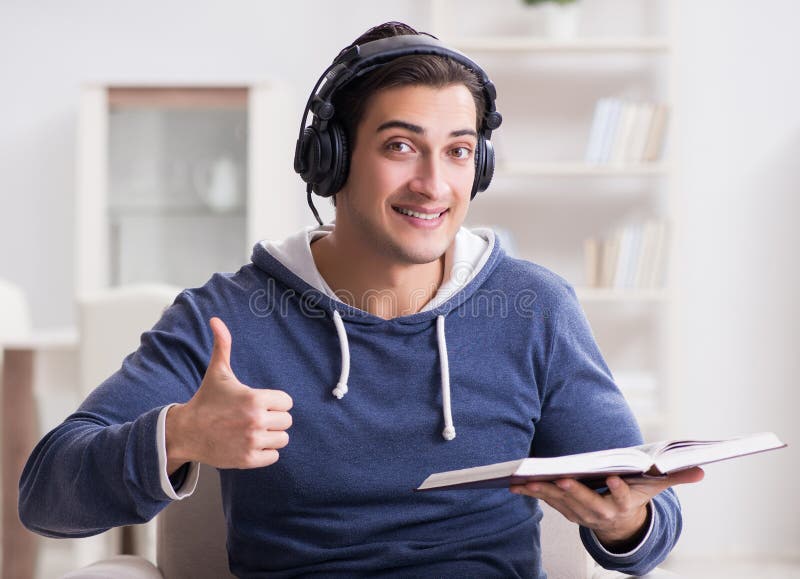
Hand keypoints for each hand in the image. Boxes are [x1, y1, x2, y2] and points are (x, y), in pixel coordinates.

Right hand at [166, 317, 292, 472]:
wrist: (186, 432)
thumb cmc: (206, 400)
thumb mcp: (218, 372)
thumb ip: (223, 345)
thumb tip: (216, 320)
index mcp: (254, 398)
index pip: (287, 402)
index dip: (275, 402)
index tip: (259, 402)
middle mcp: (256, 421)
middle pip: (287, 421)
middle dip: (274, 418)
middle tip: (254, 417)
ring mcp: (252, 442)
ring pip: (283, 439)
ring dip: (271, 436)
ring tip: (252, 430)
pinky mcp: (248, 460)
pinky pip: (274, 456)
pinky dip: (265, 452)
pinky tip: (249, 443)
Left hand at [510, 467, 703, 548]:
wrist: (618, 523)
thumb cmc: (636, 494)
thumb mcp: (656, 486)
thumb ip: (675, 477)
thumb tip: (703, 470)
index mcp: (624, 503)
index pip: (624, 497)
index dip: (619, 489)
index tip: (614, 477)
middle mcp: (601, 511)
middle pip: (586, 502)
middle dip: (574, 490)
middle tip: (562, 477)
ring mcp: (580, 511)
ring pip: (561, 502)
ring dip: (544, 491)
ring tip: (528, 478)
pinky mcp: (564, 508)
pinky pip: (546, 500)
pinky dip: (531, 492)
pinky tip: (514, 484)